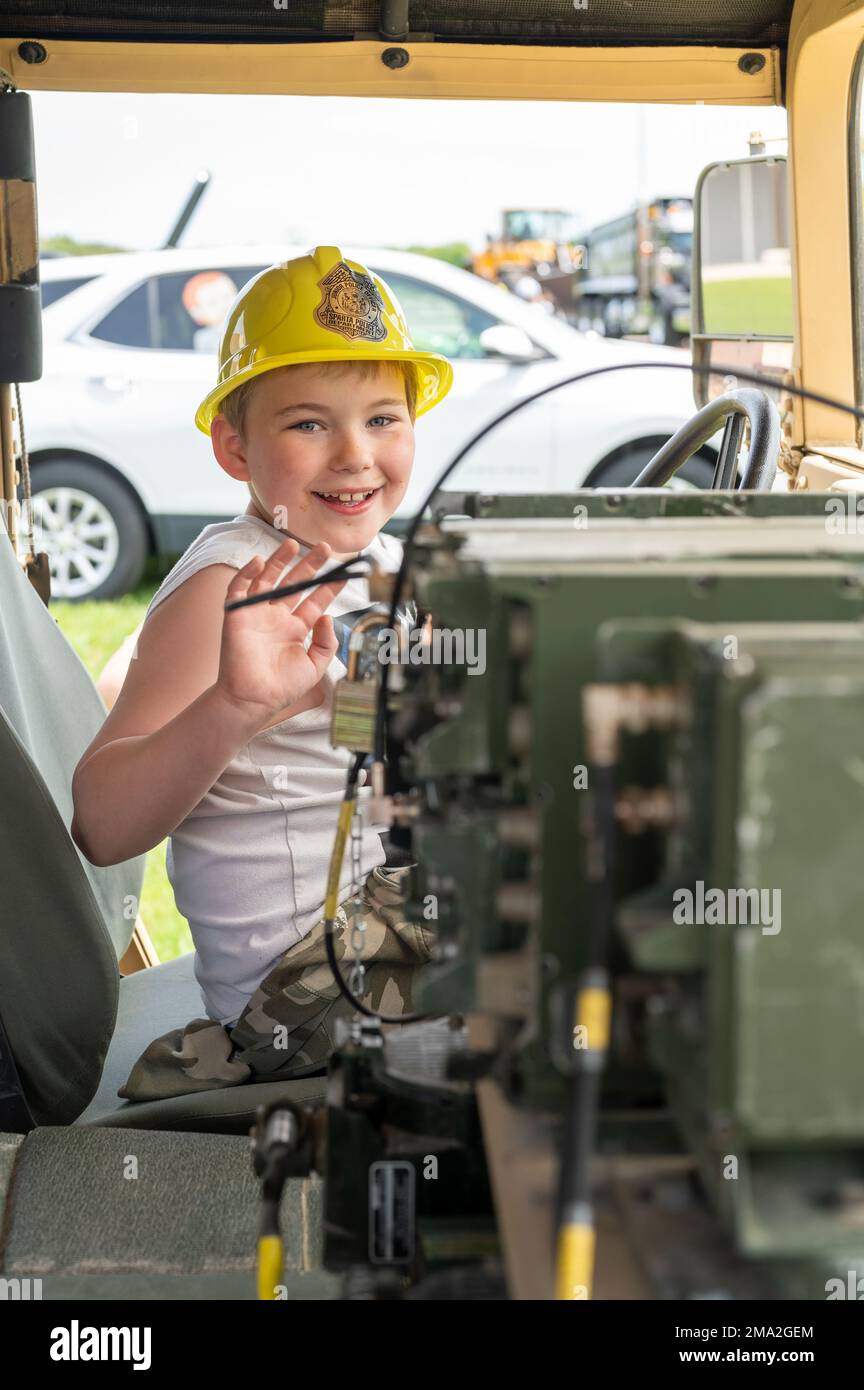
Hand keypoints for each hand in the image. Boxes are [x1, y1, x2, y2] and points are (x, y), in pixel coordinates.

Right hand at [216, 538, 346, 722]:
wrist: (253, 700)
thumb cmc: (282, 687)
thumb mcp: (315, 666)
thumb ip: (326, 642)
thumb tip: (328, 616)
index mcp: (296, 629)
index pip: (315, 600)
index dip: (329, 586)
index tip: (344, 573)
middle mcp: (277, 617)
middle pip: (295, 583)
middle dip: (309, 565)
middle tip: (325, 548)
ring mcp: (257, 614)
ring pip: (268, 579)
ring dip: (278, 561)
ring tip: (292, 543)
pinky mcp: (236, 615)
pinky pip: (239, 589)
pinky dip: (246, 574)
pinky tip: (258, 561)